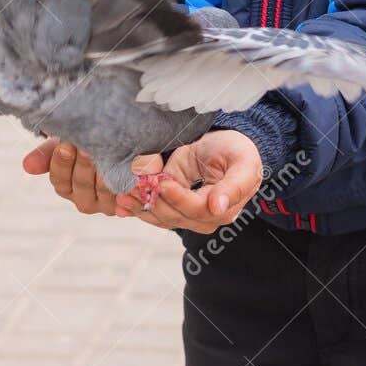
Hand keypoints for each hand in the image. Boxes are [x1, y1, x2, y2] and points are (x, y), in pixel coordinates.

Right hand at [21, 139, 118, 215]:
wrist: (124, 147)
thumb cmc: (90, 145)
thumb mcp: (66, 145)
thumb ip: (47, 154)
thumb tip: (26, 166)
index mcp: (67, 188)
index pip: (60, 180)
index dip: (61, 164)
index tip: (64, 146)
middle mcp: (85, 201)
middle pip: (81, 184)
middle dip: (83, 164)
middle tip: (86, 146)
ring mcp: (107, 204)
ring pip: (104, 189)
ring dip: (104, 170)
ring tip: (106, 151)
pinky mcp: (129, 203)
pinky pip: (126, 193)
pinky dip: (126, 180)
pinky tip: (125, 165)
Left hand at [114, 130, 263, 232]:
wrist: (225, 148)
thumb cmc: (236, 152)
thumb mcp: (242, 163)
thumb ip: (233, 186)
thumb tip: (216, 207)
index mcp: (225, 208)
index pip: (196, 209)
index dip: (178, 198)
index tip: (162, 183)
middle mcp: (206, 218)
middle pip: (175, 217)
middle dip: (153, 202)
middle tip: (134, 186)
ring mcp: (189, 215)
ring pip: (162, 218)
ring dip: (141, 207)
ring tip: (123, 194)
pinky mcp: (174, 209)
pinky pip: (156, 214)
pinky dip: (138, 208)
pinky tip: (122, 204)